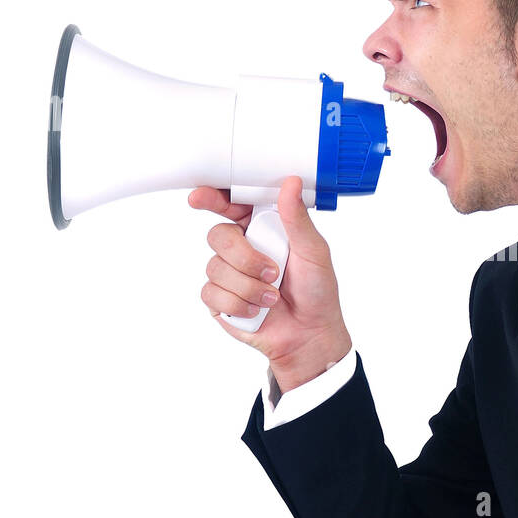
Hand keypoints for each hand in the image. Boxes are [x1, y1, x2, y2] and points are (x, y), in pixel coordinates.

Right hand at [189, 175, 351, 390]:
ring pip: (215, 267)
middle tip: (272, 271)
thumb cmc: (316, 291)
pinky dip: (239, 304)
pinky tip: (258, 310)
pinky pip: (211, 293)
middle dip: (244, 256)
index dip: (213, 198)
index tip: (200, 197)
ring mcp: (229, 274)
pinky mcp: (220, 300)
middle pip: (218, 235)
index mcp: (262, 229)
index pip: (232, 205)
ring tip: (273, 297)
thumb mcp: (314, 251)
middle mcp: (242, 248)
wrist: (309, 334)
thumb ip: (296, 218)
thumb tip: (291, 182)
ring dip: (249, 287)